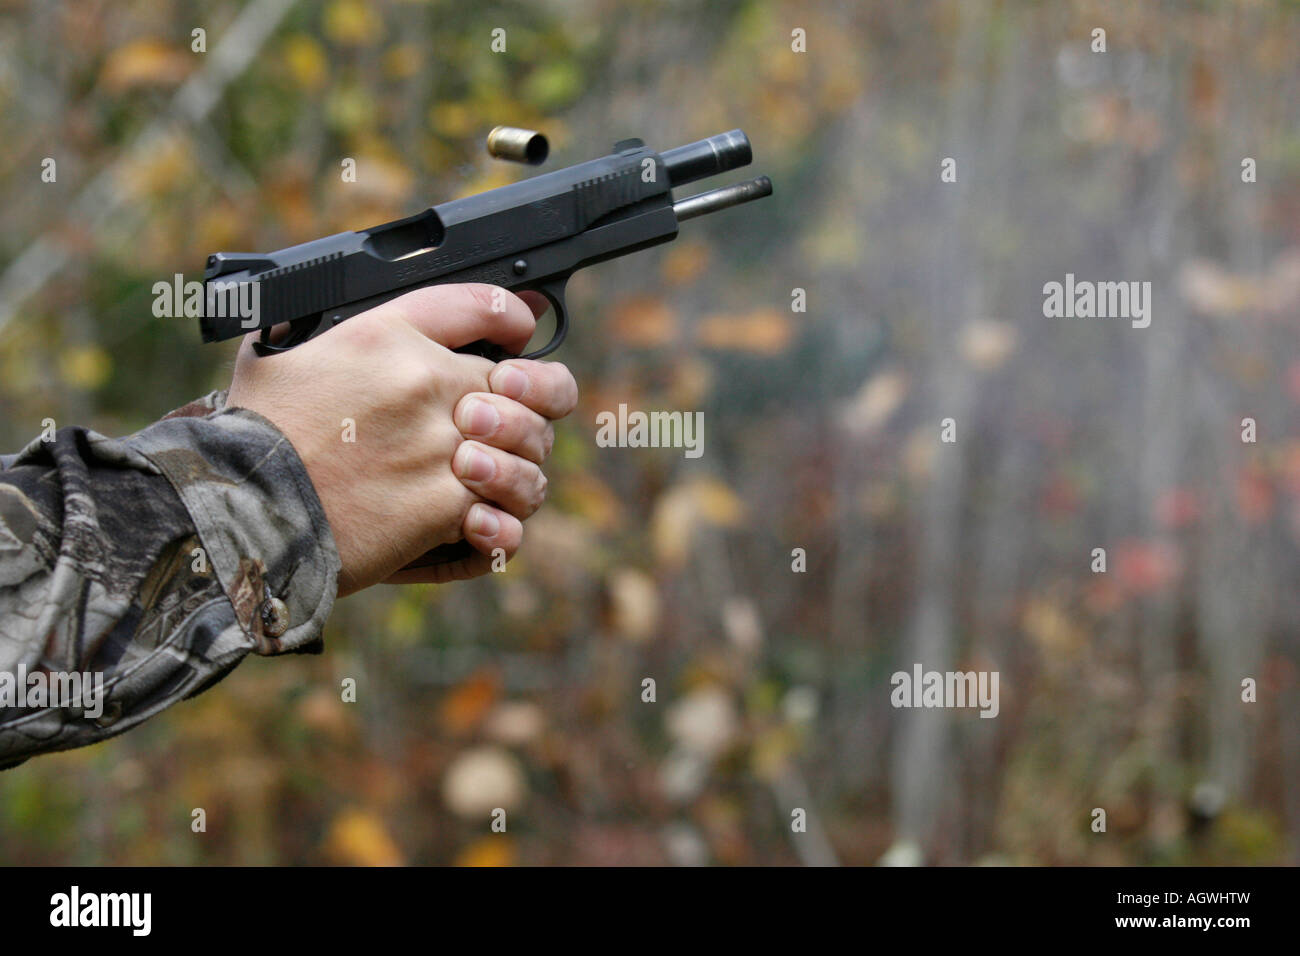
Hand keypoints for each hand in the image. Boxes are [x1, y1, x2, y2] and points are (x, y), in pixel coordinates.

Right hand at [226, 284, 575, 595]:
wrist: (238, 510)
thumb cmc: (249, 437)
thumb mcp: (275, 354)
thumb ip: (316, 330)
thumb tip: (319, 318)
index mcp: (385, 334)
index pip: (484, 304)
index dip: (515, 318)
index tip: (521, 334)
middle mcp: (423, 381)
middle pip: (526, 382)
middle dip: (531, 405)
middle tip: (505, 426)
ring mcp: (439, 444)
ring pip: (527, 449)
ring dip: (519, 468)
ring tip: (487, 481)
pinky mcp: (442, 504)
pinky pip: (504, 513)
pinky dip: (498, 526)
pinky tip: (478, 526)